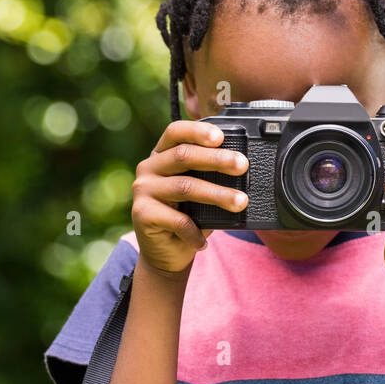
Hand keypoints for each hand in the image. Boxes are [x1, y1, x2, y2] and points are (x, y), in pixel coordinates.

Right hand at [131, 118, 248, 275]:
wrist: (166, 252)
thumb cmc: (188, 215)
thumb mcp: (201, 189)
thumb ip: (211, 174)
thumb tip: (242, 165)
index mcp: (162, 154)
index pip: (176, 132)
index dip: (198, 130)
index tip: (221, 136)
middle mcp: (149, 168)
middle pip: (183, 155)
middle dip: (217, 160)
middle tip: (242, 166)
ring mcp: (143, 190)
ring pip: (185, 186)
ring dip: (217, 195)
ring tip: (240, 202)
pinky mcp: (141, 213)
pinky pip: (176, 219)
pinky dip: (195, 231)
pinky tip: (205, 241)